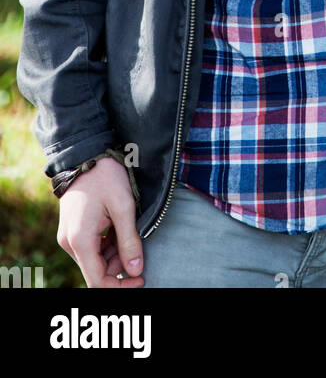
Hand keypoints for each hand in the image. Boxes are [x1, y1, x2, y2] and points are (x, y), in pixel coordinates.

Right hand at [57, 156, 143, 288]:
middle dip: (120, 267)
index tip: (142, 278)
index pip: (98, 281)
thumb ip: (129, 241)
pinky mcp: (73, 229)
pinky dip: (108, 244)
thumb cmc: (106, 177)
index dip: (121, 285)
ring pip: (95, 260)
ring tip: (129, 231)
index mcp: (80, 240)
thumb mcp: (124, 207)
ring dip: (115, 254)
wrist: (86, 153)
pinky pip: (92, 247)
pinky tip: (120, 227)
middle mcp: (70, 242)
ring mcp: (70, 236)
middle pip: (96, 271)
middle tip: (140, 248)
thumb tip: (136, 271)